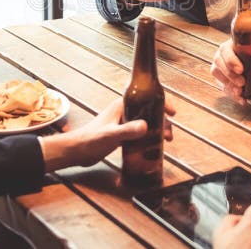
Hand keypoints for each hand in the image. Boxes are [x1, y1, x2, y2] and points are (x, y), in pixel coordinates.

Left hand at [42, 97, 175, 170]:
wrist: (76, 152)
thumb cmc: (91, 140)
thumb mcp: (111, 135)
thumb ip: (127, 130)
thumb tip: (147, 126)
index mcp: (123, 105)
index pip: (147, 98)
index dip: (162, 103)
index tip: (173, 112)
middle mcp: (124, 111)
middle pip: (149, 111)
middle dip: (162, 121)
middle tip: (169, 136)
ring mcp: (123, 122)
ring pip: (146, 122)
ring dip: (157, 130)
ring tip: (165, 142)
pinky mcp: (121, 133)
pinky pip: (140, 133)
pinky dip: (149, 138)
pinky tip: (153, 147)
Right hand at [211, 40, 250, 105]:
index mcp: (233, 45)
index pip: (225, 50)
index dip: (230, 60)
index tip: (240, 70)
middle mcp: (224, 54)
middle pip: (219, 63)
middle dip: (230, 75)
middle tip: (242, 83)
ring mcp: (222, 66)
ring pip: (218, 75)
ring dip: (228, 85)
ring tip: (240, 92)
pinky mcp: (223, 79)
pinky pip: (223, 87)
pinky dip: (232, 94)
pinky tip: (241, 99)